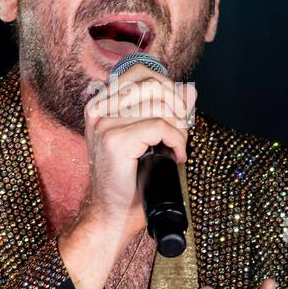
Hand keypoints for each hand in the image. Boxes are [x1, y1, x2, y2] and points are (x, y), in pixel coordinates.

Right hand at [82, 66, 196, 246]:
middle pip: (154, 85)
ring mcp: (104, 124)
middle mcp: (98, 110)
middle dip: (178, 108)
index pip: (142, 73)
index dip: (169, 88)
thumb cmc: (128, 181)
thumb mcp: (147, 139)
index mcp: (100, 104)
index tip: (177, 115)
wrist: (112, 215)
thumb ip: (164, 112)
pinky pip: (160, 126)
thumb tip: (189, 90)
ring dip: (179, 128)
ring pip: (160, 106)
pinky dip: (176, 141)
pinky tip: (176, 157)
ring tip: (177, 147)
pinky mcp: (115, 141)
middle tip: (180, 134)